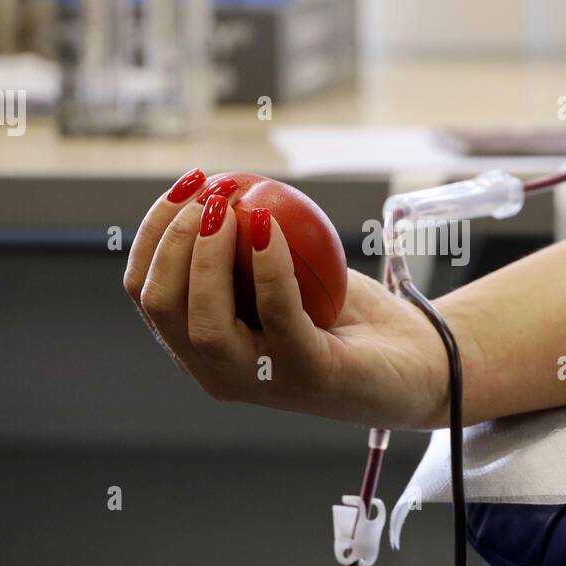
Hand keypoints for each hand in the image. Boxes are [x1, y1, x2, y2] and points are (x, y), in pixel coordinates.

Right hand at [123, 178, 453, 429]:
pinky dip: (268, 265)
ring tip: (227, 206)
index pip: (147, 292)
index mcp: (199, 349)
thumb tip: (210, 184)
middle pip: (162, 306)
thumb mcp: (282, 270)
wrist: (418, 360)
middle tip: (206, 194)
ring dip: (206, 255)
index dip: (153, 234)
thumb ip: (242, 243)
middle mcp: (218, 373)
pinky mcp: (308, 375)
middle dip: (171, 241)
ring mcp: (259, 382)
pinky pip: (278, 314)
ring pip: (204, 323)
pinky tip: (268, 224)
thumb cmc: (343, 310)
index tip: (185, 185)